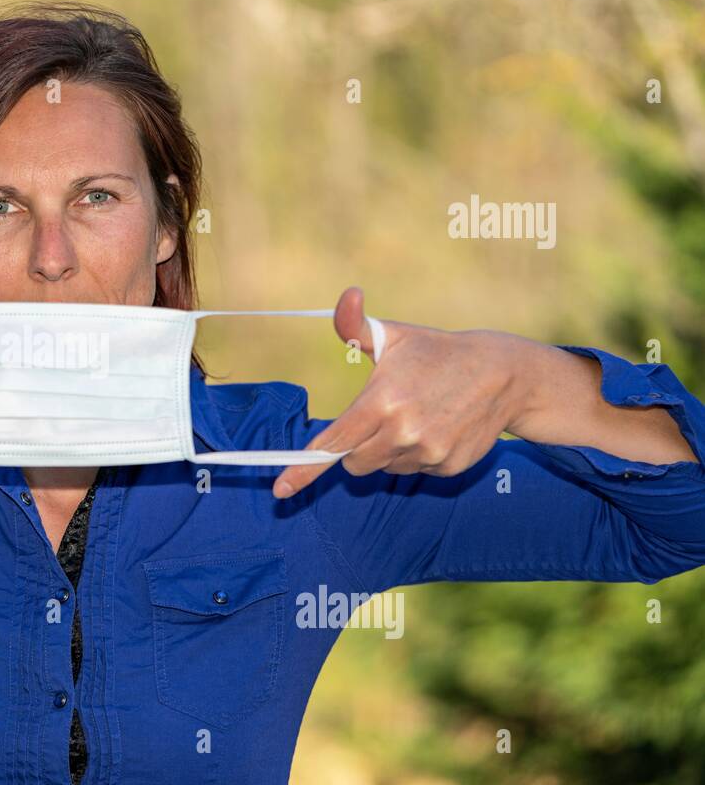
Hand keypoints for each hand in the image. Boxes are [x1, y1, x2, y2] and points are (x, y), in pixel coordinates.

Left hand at [272, 286, 535, 498]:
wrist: (503, 373)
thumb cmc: (436, 352)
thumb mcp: (394, 336)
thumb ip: (356, 325)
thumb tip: (348, 295)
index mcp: (381, 401)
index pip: (333, 443)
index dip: (304, 467)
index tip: (281, 488)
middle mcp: (403, 430)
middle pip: (354, 463)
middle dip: (356, 448)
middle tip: (379, 419)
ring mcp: (428, 451)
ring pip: (384, 468)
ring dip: (388, 451)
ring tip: (416, 418)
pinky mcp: (449, 466)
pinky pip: (415, 471)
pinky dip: (418, 456)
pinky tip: (438, 428)